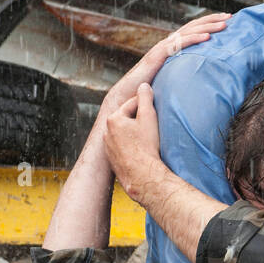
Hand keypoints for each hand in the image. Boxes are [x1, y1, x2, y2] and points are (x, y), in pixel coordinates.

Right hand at [100, 12, 229, 117]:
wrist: (127, 97)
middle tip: (230, 16)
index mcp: (171, 48)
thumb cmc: (148, 92)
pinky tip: (207, 38)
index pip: (192, 31)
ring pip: (187, 32)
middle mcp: (167, 45)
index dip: (209, 25)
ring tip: (224, 24)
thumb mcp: (171, 80)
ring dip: (207, 27)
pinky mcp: (157, 56)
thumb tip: (203, 81)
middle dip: (212, 20)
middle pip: (192, 27)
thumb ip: (184, 75)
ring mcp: (161, 49)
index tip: (226, 22)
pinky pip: (178, 45)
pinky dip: (193, 39)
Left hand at [104, 83, 162, 198]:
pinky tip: (141, 151)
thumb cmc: (146, 146)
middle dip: (139, 120)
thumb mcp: (149, 117)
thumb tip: (144, 86)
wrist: (142, 176)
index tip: (156, 109)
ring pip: (124, 133)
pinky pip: (122, 147)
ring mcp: (108, 146)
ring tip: (148, 139)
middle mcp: (106, 131)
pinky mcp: (112, 159)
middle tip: (154, 125)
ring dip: (134, 133)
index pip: (133, 104)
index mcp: (114, 118)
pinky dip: (130, 146)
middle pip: (127, 119)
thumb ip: (145, 98)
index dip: (147, 106)